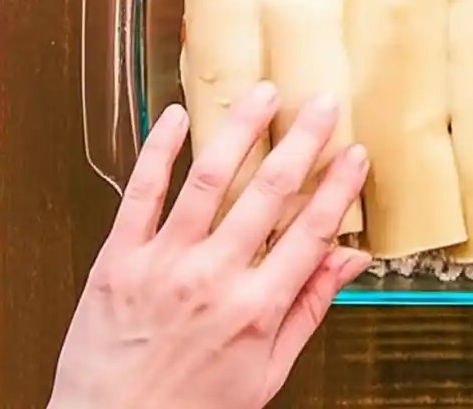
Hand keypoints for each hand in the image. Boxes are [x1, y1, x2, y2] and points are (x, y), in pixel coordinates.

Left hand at [49, 82, 369, 408]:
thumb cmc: (192, 408)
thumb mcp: (267, 372)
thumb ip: (307, 309)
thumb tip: (348, 262)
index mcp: (256, 308)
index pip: (311, 231)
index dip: (339, 188)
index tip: (356, 155)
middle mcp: (213, 278)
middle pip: (270, 194)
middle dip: (303, 142)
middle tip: (321, 104)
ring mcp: (162, 264)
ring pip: (209, 180)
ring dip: (240, 131)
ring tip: (263, 94)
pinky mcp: (116, 259)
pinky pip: (140, 193)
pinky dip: (159, 150)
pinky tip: (176, 117)